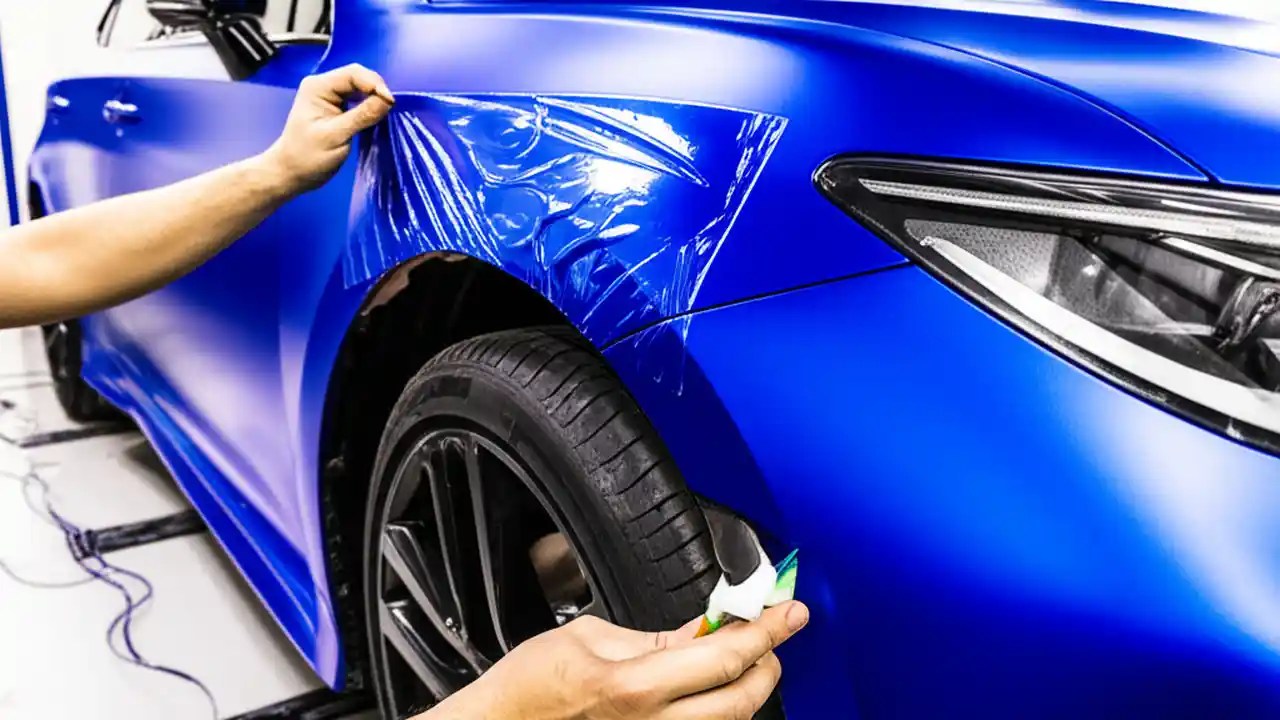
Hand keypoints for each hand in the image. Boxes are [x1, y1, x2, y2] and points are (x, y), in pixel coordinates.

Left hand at [260, 63, 394, 193]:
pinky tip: (378, 116)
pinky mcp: (338, 108)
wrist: (292, 173)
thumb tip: (387, 101)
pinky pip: (359, 100)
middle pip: (358, 77)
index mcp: (318, 87)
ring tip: (387, 112)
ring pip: (360, 88)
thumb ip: (361, 116)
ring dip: (375, 98)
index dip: (375, 84)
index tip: (390, 103)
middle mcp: (324, 85)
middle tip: (391, 109)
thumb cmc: (307, 156)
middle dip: (376, 90)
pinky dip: (371, 106)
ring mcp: (330, 96)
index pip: (353, 74)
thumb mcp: (336, 137)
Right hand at [421, 601, 808, 719]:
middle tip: (771, 635)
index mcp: (635, 687)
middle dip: (767, 663)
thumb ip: (657, 637)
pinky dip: (716, 711)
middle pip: (741, 700)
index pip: (724, 657)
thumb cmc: (529, 684)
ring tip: (743, 659)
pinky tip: (710, 691)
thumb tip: (705, 628)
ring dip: (745, 689)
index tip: (791, 613)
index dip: (766, 631)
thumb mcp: (589, 637)